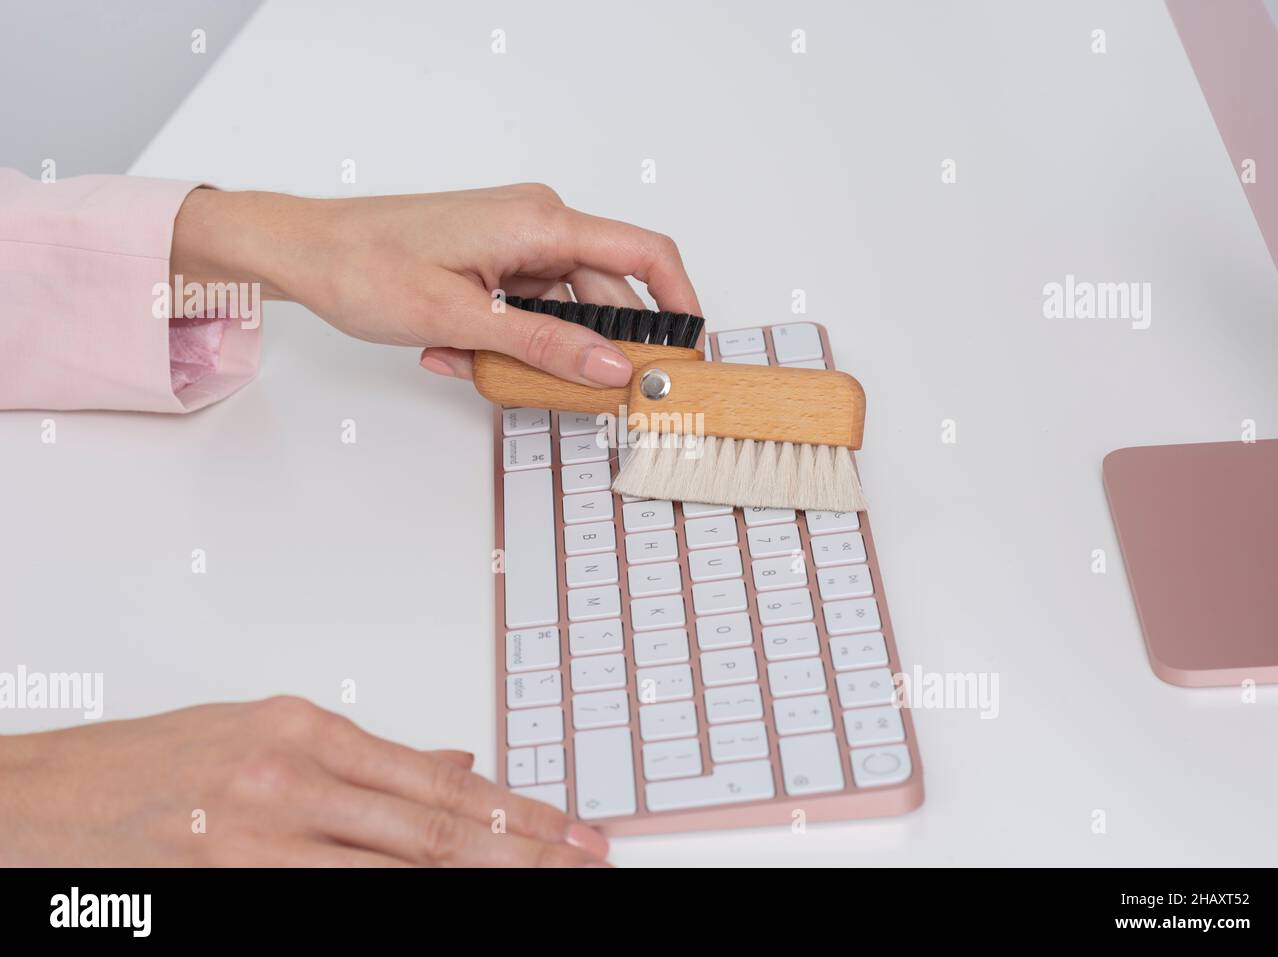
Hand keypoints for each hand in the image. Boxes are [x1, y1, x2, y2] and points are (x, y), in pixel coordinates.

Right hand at [0, 696, 609, 866]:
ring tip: (540, 887)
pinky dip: (397, 909)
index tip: (573, 832)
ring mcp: (259, 839)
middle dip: (523, 853)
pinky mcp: (229, 884)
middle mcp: (291, 778)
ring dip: (476, 884)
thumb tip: (457, 761)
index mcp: (307, 729)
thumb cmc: (150, 764)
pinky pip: (334, 905)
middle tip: (585, 864)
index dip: (520, 811)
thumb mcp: (263, 733)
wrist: (41, 803)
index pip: (442, 779)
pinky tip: (445, 909)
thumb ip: (364, 758)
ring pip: (398, 872)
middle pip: (435, 829)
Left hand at [170, 183, 700, 386]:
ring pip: (564, 312)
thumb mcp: (462, 318)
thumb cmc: (366, 264)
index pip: (643, 254)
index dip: (680, 303)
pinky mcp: (496, 263)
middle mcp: (537, 225)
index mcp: (540, 221)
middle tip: (587, 400)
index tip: (690, 353)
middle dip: (594, 350)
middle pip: (605, 296)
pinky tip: (458, 354)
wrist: (304, 250)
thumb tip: (612, 369)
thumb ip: (545, 346)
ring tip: (477, 366)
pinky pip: (529, 312)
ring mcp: (516, 244)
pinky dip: (506, 342)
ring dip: (534, 352)